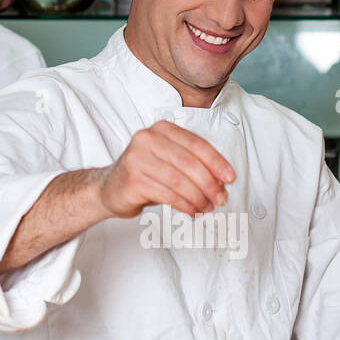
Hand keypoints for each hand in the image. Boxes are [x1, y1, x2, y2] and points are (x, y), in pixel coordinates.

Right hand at [97, 120, 234, 218]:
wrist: (109, 189)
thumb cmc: (144, 174)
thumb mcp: (169, 161)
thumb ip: (193, 164)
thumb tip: (221, 181)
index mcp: (161, 129)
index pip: (196, 144)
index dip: (217, 162)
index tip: (229, 178)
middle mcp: (147, 139)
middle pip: (189, 162)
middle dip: (209, 183)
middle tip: (220, 198)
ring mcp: (137, 158)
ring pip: (179, 180)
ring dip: (198, 197)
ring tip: (206, 207)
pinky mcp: (133, 180)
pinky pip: (167, 194)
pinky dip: (184, 205)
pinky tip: (191, 211)